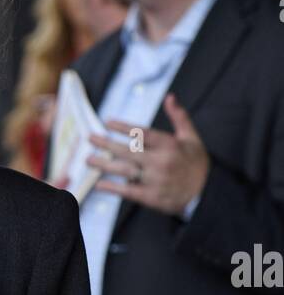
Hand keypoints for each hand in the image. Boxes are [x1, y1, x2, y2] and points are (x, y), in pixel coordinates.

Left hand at [87, 93, 209, 213]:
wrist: (206, 194)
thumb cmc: (197, 164)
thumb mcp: (192, 137)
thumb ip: (179, 117)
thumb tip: (169, 97)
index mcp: (169, 145)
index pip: (142, 133)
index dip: (124, 127)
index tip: (107, 122)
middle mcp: (160, 161)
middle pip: (128, 151)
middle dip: (107, 144)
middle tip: (90, 138)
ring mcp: (155, 180)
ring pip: (125, 171)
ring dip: (104, 165)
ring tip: (88, 160)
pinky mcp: (151, 197)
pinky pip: (128, 192)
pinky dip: (113, 188)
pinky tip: (99, 184)